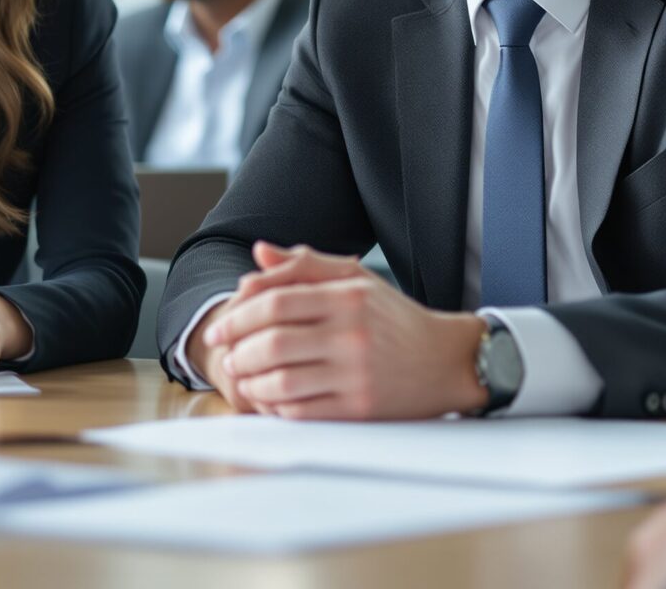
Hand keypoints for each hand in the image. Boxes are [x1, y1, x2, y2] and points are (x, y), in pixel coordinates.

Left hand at [202, 242, 485, 419]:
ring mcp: (356, 374)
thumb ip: (305, 265)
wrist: (446, 360)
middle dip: (239, 353)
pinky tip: (270, 400)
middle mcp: (351, 334)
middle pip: (273, 343)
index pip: (275, 302)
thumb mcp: (356, 280)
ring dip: (252, 384)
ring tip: (245, 380)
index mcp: (347, 297)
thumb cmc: (394, 318)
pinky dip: (277, 407)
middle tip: (228, 358)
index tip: (219, 330)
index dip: (237, 317)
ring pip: (282, 382)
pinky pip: (302, 411)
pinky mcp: (361, 409)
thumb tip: (258, 254)